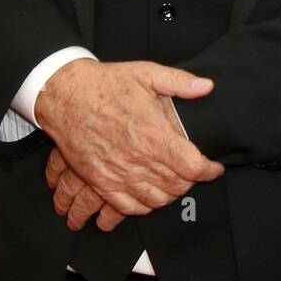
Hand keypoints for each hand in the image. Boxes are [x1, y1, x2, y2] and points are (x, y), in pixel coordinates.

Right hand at [35, 59, 223, 218]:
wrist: (66, 95)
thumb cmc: (107, 83)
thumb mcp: (147, 73)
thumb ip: (180, 82)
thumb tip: (207, 87)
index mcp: (153, 135)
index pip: (192, 167)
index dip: (209, 170)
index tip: (215, 167)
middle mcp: (137, 160)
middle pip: (176, 187)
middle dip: (191, 183)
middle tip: (194, 173)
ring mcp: (117, 174)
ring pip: (154, 200)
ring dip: (169, 195)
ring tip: (175, 183)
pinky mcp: (100, 181)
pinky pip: (125, 207)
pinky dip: (142, 206)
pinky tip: (149, 196)